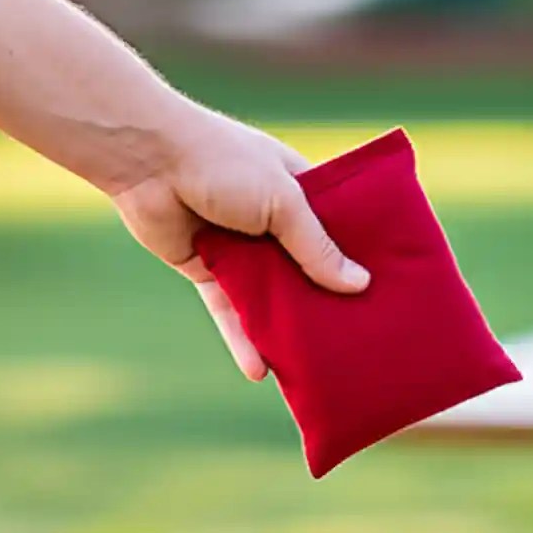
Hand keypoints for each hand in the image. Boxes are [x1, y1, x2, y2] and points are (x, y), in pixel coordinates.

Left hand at [111, 107, 369, 380]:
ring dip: (286, 326)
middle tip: (356, 337)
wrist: (149, 161)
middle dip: (325, 300)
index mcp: (299, 191)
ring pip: (269, 296)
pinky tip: (259, 370)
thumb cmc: (224, 163)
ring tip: (314, 363)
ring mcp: (240, 248)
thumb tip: (360, 285)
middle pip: (305, 269)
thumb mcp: (284, 203)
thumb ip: (317, 247)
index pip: (337, 229)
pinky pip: (229, 310)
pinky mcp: (207, 270)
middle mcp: (272, 220)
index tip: (383, 291)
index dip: (356, 257)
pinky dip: (242, 339)